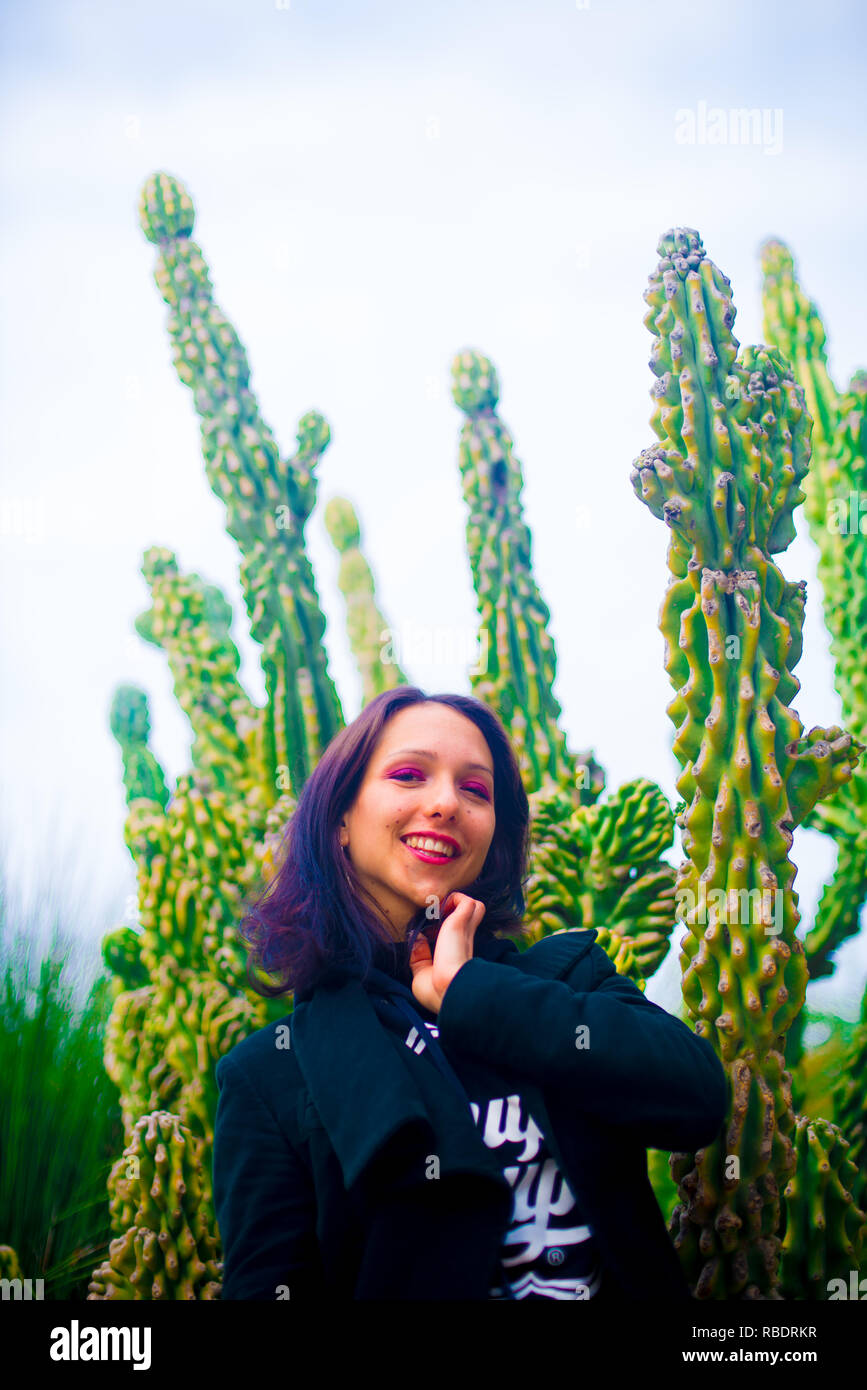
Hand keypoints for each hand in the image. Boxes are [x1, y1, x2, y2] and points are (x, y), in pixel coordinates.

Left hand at [408, 891, 485, 1014]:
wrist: (448, 992)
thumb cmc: (436, 992)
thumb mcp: (421, 974)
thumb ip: (419, 957)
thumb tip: (416, 938)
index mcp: (458, 955)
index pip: (460, 935)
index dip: (446, 928)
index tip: (430, 932)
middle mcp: (464, 941)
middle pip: (469, 917)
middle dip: (452, 912)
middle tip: (435, 916)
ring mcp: (465, 930)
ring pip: (474, 906)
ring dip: (457, 903)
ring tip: (440, 909)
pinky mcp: (461, 922)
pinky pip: (466, 901)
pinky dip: (454, 898)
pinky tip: (441, 907)